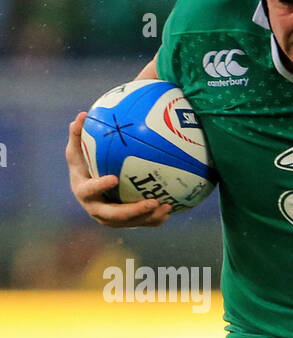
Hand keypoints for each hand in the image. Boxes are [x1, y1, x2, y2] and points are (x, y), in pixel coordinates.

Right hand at [65, 112, 172, 226]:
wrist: (88, 193)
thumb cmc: (82, 167)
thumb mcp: (76, 152)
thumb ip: (77, 135)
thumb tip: (82, 114)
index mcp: (83, 192)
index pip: (89, 190)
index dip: (100, 186)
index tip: (114, 178)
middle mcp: (96, 210)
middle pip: (115, 215)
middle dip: (134, 211)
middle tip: (151, 201)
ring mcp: (111, 220)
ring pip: (131, 222)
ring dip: (149, 216)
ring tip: (166, 206)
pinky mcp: (124, 224)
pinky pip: (142, 223)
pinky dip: (155, 218)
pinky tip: (170, 209)